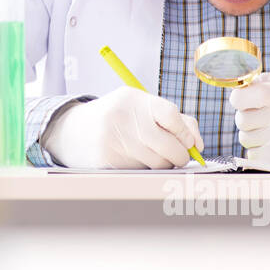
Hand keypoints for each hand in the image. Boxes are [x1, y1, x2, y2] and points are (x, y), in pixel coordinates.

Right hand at [42, 86, 204, 168]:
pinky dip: (144, 169)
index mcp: (133, 98)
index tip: (190, 142)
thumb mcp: (140, 108)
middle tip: (178, 157)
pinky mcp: (107, 159)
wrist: (72, 130)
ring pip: (158, 163)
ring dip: (162, 164)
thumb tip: (197, 144)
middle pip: (169, 145)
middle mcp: (122, 117)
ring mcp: (112, 139)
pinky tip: (133, 159)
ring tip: (152, 155)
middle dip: (180, 156)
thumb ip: (173, 120)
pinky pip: (141, 171)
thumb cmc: (118, 118)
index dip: (185, 132)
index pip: (171, 115)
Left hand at [229, 72, 269, 165]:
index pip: (241, 98)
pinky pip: (254, 156)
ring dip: (252, 135)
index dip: (238, 99)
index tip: (244, 100)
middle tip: (262, 116)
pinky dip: (259, 150)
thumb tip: (236, 89)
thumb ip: (259, 82)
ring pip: (245, 139)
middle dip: (247, 117)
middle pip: (241, 120)